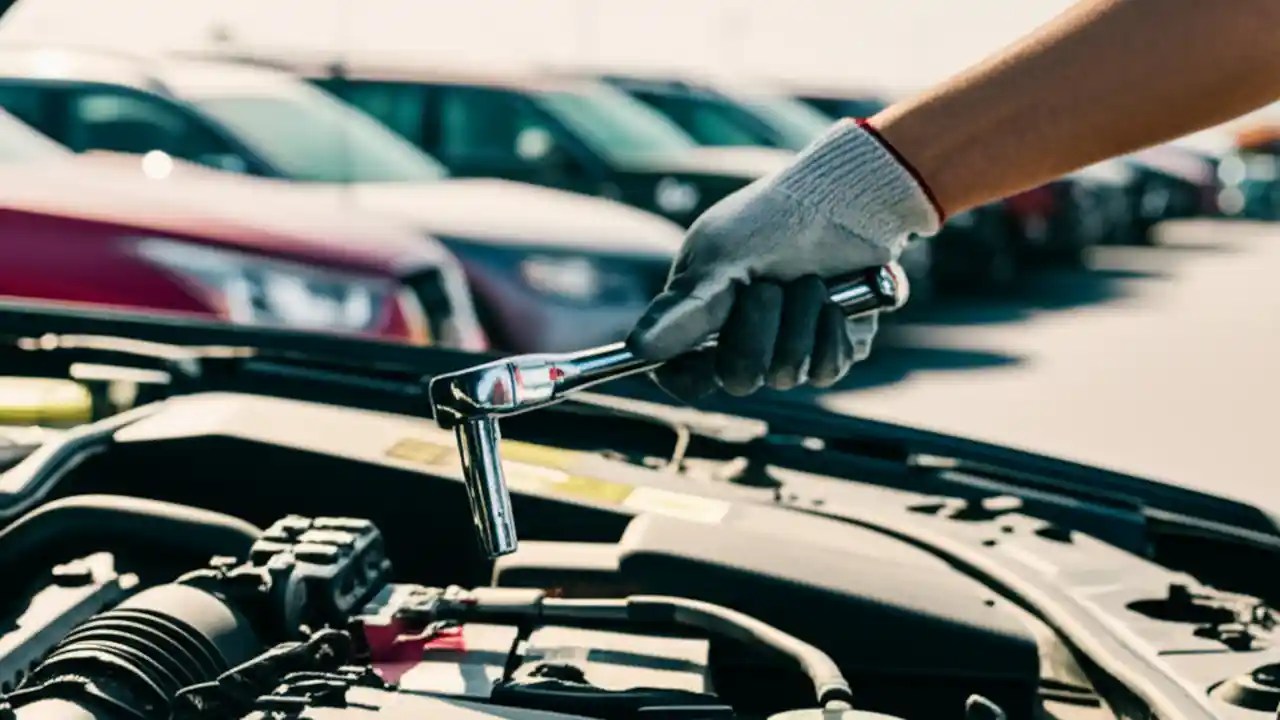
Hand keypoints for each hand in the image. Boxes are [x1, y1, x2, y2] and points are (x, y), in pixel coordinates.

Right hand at [626, 120, 940, 400]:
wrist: (845, 203)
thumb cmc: (772, 221)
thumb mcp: (720, 258)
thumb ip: (683, 310)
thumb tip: (637, 349)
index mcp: (701, 320)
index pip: (681, 376)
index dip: (689, 376)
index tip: (704, 357)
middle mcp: (742, 342)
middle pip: (738, 379)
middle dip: (757, 329)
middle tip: (768, 286)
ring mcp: (786, 351)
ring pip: (784, 375)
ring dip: (799, 321)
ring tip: (809, 282)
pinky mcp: (830, 353)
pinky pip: (825, 370)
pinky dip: (830, 331)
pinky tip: (835, 304)